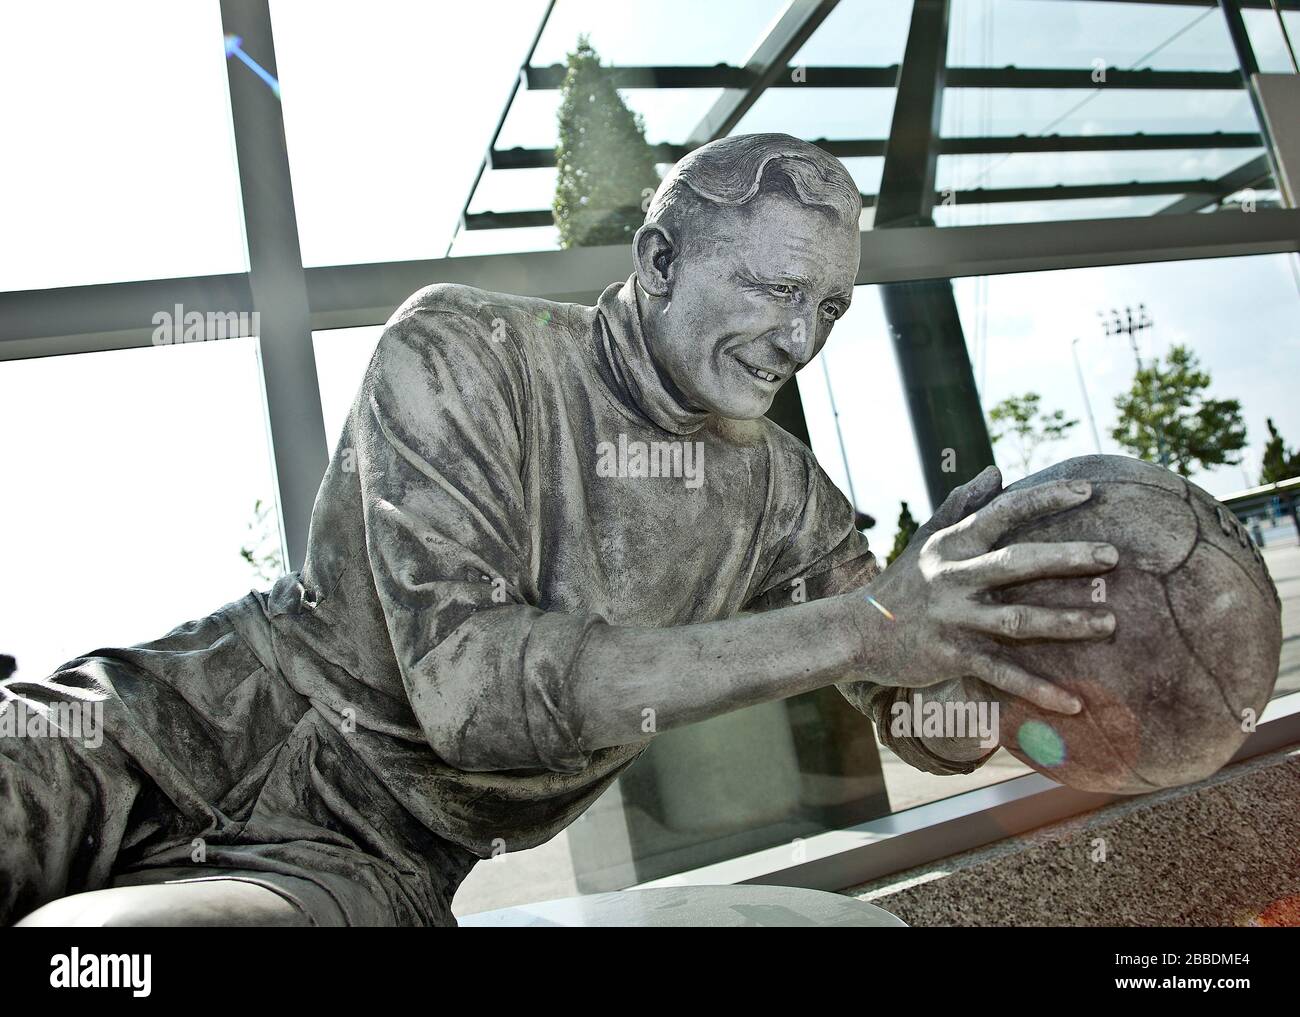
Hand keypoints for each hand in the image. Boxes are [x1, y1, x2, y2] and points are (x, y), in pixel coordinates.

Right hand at [852, 465, 1116, 714]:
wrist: (856, 633)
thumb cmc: (902, 583)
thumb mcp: (927, 541)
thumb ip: (961, 506)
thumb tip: (994, 472)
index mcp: (952, 546)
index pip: (1001, 513)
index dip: (1043, 499)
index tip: (1087, 491)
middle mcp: (954, 579)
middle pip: (1016, 564)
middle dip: (1066, 558)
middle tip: (1113, 556)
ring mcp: (954, 619)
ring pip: (1017, 621)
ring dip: (1066, 623)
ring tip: (1110, 623)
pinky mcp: (952, 657)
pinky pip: (1002, 675)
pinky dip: (1038, 691)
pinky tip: (1075, 704)